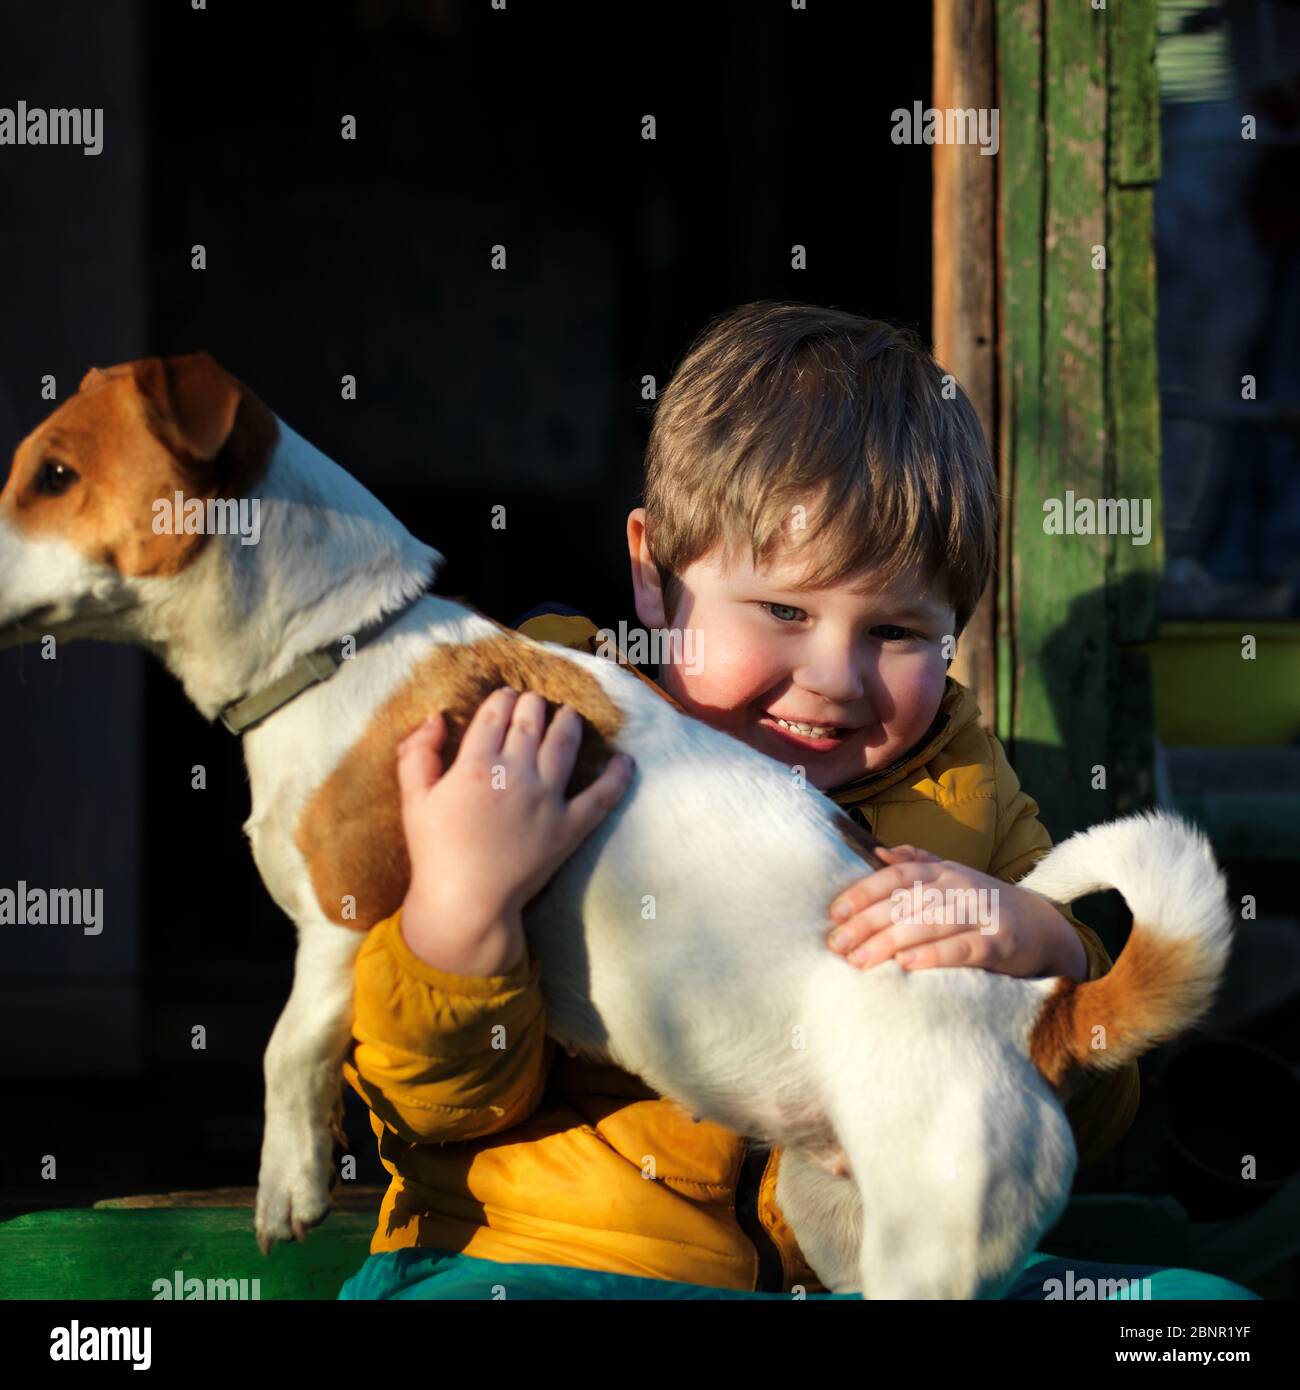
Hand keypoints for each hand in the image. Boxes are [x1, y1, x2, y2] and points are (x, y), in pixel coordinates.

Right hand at [395, 687, 635, 975]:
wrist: (467, 902)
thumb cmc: (435, 853)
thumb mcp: (414, 800)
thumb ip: (417, 754)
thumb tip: (434, 719)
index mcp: (476, 765)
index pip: (495, 716)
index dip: (502, 700)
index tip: (506, 694)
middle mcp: (516, 774)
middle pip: (530, 724)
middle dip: (533, 706)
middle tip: (534, 701)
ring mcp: (547, 799)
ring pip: (564, 745)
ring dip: (568, 723)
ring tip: (568, 715)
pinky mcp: (570, 826)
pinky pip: (601, 795)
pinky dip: (616, 776)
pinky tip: (625, 760)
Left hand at [825, 845, 1086, 978]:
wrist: (1043, 927)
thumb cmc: (982, 904)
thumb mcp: (951, 879)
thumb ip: (916, 864)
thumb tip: (878, 852)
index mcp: (942, 871)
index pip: (896, 876)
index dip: (864, 892)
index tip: (834, 913)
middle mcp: (959, 887)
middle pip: (907, 901)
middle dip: (867, 923)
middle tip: (837, 945)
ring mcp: (981, 913)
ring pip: (929, 923)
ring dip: (891, 941)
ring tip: (860, 960)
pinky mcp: (1000, 943)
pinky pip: (963, 948)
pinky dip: (934, 954)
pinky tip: (907, 964)